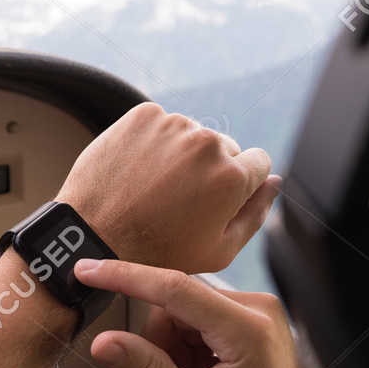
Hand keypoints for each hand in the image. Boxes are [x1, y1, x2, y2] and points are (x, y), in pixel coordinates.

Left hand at [58, 103, 278, 272]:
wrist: (93, 234)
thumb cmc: (158, 252)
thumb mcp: (218, 250)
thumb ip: (256, 213)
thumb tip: (275, 182)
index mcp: (232, 177)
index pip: (259, 162)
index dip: (240, 184)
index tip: (216, 197)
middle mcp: (208, 143)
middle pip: (225, 148)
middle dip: (210, 169)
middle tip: (180, 199)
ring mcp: (174, 125)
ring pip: (192, 135)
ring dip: (181, 155)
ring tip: (155, 188)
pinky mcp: (144, 115)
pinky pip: (162, 125)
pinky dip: (155, 143)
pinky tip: (140, 171)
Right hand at [73, 257, 329, 367]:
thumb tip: (105, 342)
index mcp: (246, 330)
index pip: (173, 288)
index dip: (125, 277)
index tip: (89, 269)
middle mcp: (257, 309)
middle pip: (176, 302)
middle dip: (161, 342)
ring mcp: (258, 311)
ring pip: (184, 311)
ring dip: (175, 347)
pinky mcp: (253, 318)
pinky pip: (200, 318)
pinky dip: (189, 348)